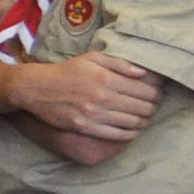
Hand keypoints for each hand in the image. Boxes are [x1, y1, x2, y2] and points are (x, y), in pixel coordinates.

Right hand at [12, 51, 160, 145]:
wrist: (37, 88)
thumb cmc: (66, 71)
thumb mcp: (91, 58)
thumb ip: (119, 64)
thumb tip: (143, 73)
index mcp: (107, 78)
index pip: (145, 91)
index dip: (156, 94)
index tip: (156, 94)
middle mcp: (103, 97)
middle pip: (143, 108)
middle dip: (153, 108)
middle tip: (152, 106)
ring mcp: (95, 114)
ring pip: (133, 123)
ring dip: (143, 121)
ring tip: (144, 118)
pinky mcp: (86, 127)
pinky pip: (117, 135)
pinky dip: (130, 134)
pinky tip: (132, 130)